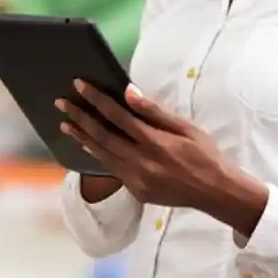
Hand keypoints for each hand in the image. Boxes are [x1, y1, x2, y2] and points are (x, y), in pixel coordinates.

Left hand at [57, 79, 267, 236]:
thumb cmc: (204, 155)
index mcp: (155, 143)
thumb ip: (154, 112)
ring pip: (102, 154)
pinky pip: (111, 168)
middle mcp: (141, 162)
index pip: (117, 115)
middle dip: (79, 116)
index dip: (96, 99)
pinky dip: (97, 154)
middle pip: (102, 134)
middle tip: (61, 102)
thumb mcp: (185, 128)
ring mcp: (137, 179)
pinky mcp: (136, 191)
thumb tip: (129, 92)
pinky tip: (86, 143)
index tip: (79, 85)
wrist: (216, 193)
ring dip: (81, 136)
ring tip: (64, 123)